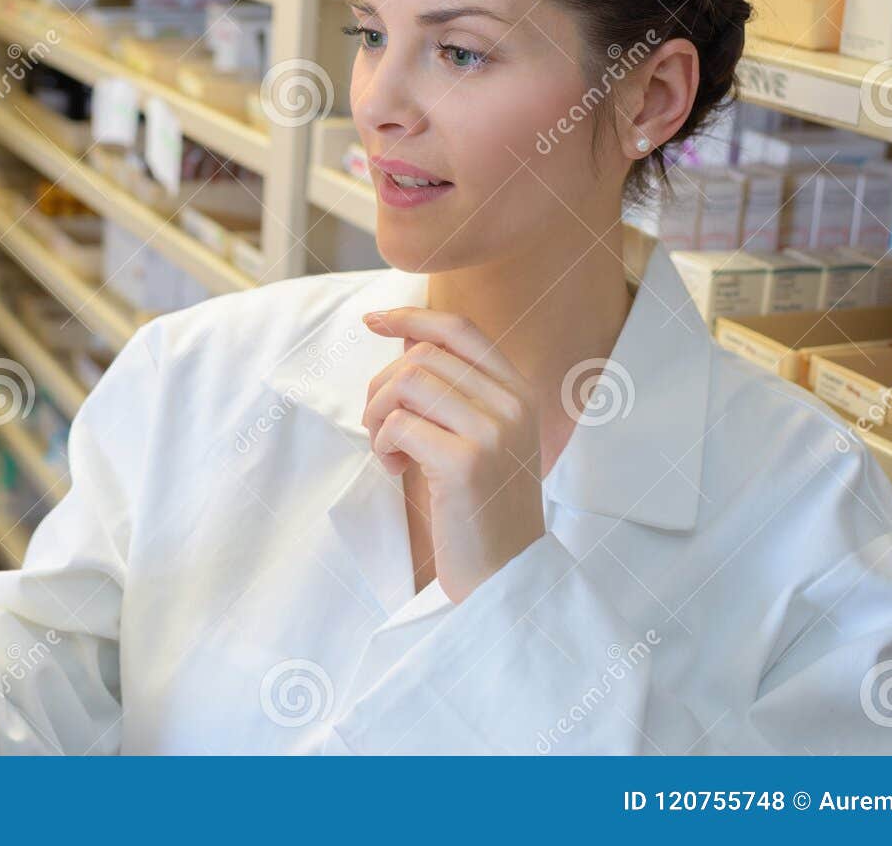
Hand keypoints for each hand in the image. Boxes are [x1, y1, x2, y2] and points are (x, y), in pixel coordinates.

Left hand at [361, 308, 544, 603]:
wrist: (505, 574)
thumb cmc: (480, 506)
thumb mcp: (478, 437)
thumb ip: (451, 389)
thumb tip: (405, 338)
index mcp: (518, 392)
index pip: (460, 329)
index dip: (411, 317)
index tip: (373, 321)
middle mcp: (512, 404)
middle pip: (421, 356)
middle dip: (382, 386)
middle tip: (381, 428)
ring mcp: (493, 431)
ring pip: (406, 383)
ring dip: (378, 415)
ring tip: (388, 449)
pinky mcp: (465, 463)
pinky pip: (398, 425)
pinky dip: (382, 445)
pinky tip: (395, 468)